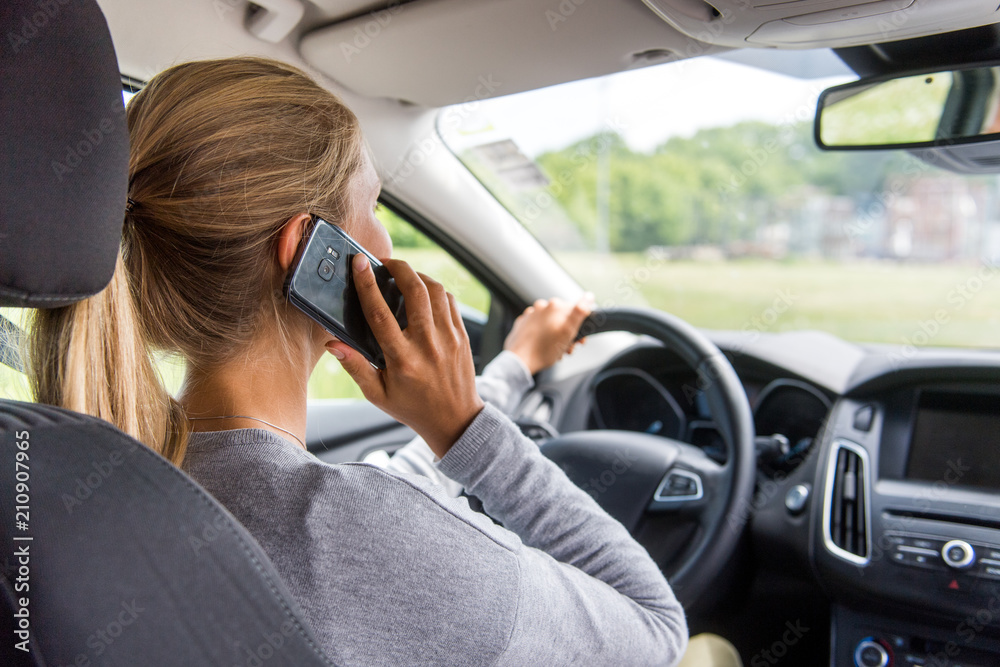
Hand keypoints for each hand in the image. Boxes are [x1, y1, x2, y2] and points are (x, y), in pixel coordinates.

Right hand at [327, 255, 483, 458]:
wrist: (455, 420)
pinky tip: (423, 291)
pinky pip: (450, 301)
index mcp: (402, 360)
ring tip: (403, 274)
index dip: (367, 285)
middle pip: (415, 291)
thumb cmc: (412, 407)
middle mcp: (427, 345)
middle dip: (399, 267)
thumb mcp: (377, 394)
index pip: (380, 314)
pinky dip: (435, 289)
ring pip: (436, 291)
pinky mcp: (461, 336)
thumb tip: (332, 343)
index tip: (359, 264)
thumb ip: (354, 366)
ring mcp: (448, 338)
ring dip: (418, 275)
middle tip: (384, 262)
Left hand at [503, 294, 592, 374]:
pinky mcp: (522, 324)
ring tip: (557, 351)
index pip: (575, 312)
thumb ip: (580, 311)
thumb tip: (589, 296)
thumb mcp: (568, 330)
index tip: (580, 340)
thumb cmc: (544, 349)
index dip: (580, 327)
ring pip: (550, 324)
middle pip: (562, 319)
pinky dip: (543, 337)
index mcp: (554, 306)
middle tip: (569, 348)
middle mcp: (541, 307)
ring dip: (556, 337)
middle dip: (568, 334)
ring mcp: (530, 315)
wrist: (520, 360)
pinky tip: (545, 347)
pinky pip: (538, 329)